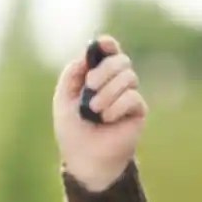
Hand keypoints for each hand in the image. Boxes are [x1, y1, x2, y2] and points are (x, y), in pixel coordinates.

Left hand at [53, 35, 147, 191]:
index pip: (108, 53)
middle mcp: (115, 82)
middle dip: (105, 70)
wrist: (84, 157)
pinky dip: (116, 106)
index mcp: (96, 77)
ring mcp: (128, 95)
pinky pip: (132, 97)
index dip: (107, 45)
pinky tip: (106, 119)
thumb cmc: (72, 130)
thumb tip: (85, 55)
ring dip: (107, 92)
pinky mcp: (138, 110)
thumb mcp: (63, 100)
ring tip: (93, 110)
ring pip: (129, 77)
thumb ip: (71, 76)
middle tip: (90, 84)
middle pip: (121, 60)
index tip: (102, 44)